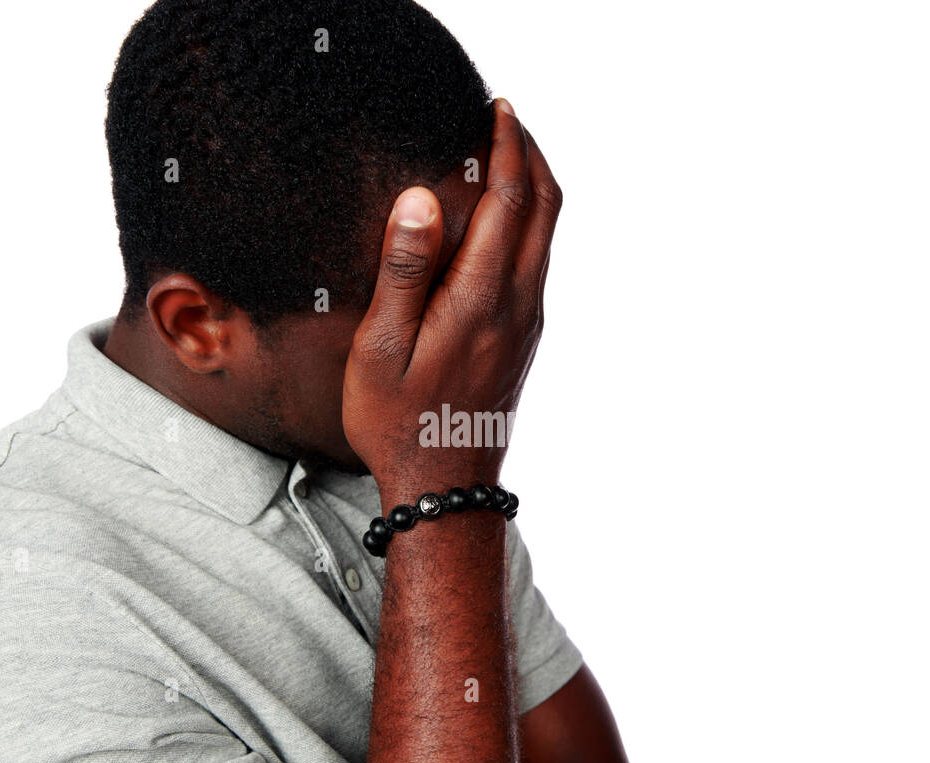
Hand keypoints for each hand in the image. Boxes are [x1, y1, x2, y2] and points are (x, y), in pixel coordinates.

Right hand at [342, 99, 562, 499]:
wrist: (445, 486)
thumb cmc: (400, 423)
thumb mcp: (382, 348)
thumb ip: (403, 270)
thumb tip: (420, 197)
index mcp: (481, 299)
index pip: (510, 200)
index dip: (508, 146)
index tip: (499, 109)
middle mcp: (518, 305)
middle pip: (545, 209)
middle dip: (531, 155)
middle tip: (506, 120)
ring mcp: (528, 323)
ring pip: (547, 236)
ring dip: (533, 189)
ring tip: (504, 158)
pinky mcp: (525, 339)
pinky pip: (537, 263)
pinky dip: (527, 224)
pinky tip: (497, 223)